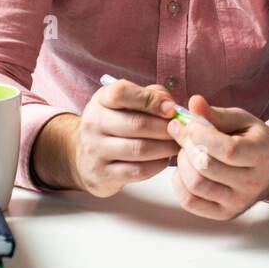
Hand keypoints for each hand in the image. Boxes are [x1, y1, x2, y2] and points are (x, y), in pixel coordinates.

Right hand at [69, 80, 180, 197]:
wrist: (86, 157)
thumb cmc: (118, 123)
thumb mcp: (129, 102)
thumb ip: (152, 96)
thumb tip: (172, 107)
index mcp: (101, 100)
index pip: (121, 93)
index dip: (151, 100)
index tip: (172, 109)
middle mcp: (93, 123)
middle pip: (137, 124)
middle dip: (166, 128)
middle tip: (182, 131)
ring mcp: (95, 150)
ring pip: (140, 149)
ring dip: (166, 147)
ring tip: (177, 145)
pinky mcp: (102, 174)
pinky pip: (138, 170)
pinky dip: (158, 164)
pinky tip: (164, 159)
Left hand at [167, 95, 268, 219]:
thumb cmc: (255, 141)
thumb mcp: (243, 121)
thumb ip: (217, 114)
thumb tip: (193, 103)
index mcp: (262, 155)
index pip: (227, 150)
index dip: (201, 135)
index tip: (189, 124)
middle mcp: (252, 183)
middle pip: (207, 167)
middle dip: (187, 146)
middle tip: (183, 134)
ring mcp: (238, 202)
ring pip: (196, 185)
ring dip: (182, 164)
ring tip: (186, 151)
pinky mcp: (224, 214)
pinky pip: (190, 202)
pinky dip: (179, 183)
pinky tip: (185, 169)